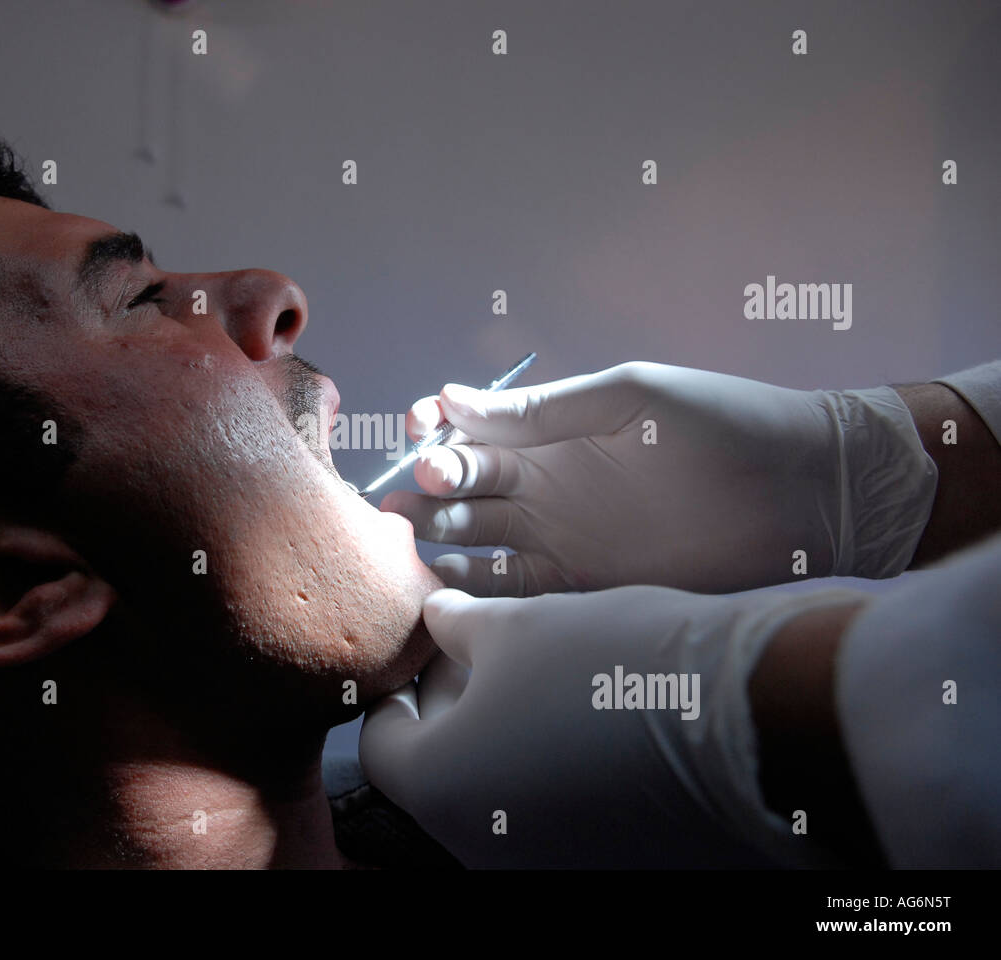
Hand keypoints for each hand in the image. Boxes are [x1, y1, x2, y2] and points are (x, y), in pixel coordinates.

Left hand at [358, 585, 864, 867]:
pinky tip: (594, 721)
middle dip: (460, 710)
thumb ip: (457, 626)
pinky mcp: (604, 864)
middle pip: (442, 771)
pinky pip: (556, 816)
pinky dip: (558, 773)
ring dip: (509, 741)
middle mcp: (481, 845)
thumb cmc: (614, 664)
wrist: (749, 718)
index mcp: (439, 788)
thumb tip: (437, 616)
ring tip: (552, 680)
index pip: (385, 738)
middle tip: (495, 656)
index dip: (405, 684)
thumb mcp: (517, 625)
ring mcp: (544, 862)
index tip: (434, 653)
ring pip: (500, 795)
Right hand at [382, 361, 936, 593]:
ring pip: (479, 540)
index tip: (416, 426)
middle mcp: (548, 487)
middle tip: (404, 494)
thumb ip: (543, 409)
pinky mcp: (586, 586)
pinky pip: (517, 590)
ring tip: (411, 535)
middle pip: (465, 491)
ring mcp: (564, 539)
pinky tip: (448, 580)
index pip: (473, 432)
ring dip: (441, 536)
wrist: (803, 491)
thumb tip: (451, 396)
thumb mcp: (629, 397)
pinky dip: (478, 586)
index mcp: (554, 434)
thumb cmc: (723, 424)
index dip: (437, 429)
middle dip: (427, 488)